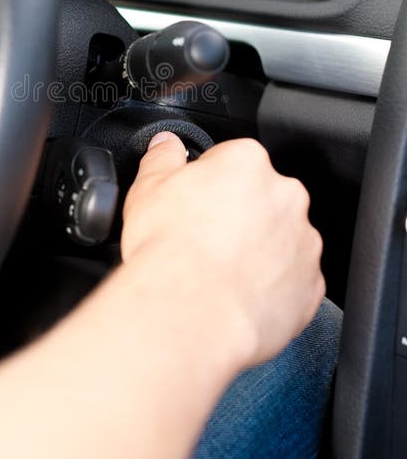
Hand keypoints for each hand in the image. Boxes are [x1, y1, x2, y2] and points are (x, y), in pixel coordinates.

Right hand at [122, 133, 324, 367]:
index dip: (208, 184)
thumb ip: (161, 158)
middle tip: (205, 240)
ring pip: (280, 239)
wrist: (190, 313)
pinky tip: (239, 296)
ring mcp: (304, 241)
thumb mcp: (147, 189)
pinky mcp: (310, 285)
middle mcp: (285, 196)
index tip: (194, 204)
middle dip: (239, 215)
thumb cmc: (169, 251)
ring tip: (220, 273)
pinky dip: (271, 286)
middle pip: (262, 197)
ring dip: (258, 250)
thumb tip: (166, 145)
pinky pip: (292, 280)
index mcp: (247, 163)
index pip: (232, 160)